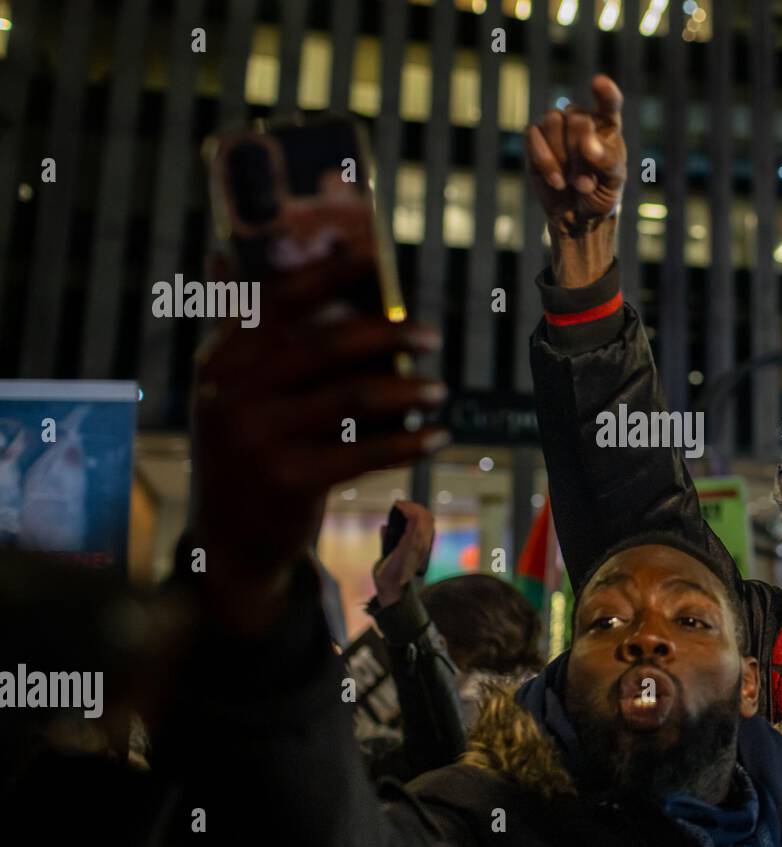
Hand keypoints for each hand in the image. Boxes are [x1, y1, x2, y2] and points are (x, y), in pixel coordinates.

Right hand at [190, 254, 447, 633]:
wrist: (229, 542)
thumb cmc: (252, 450)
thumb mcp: (234, 391)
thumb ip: (244, 330)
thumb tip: (224, 251)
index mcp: (223, 359)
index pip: (281, 299)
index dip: (331, 273)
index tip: (378, 258)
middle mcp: (232, 393)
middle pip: (330, 343)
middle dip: (390, 333)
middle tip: (429, 335)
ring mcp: (258, 438)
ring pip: (356, 396)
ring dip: (410, 389)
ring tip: (440, 389)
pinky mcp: (290, 481)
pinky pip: (367, 451)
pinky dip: (410, 441)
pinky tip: (436, 435)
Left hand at [373, 500, 434, 606]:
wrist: (389, 586)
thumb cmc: (390, 572)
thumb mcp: (390, 551)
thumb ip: (388, 538)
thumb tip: (385, 526)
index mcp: (422, 546)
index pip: (428, 523)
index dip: (420, 510)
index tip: (406, 506)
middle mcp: (423, 545)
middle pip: (427, 517)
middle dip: (415, 506)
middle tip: (402, 503)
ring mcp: (418, 545)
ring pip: (422, 518)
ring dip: (410, 507)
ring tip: (401, 504)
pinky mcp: (409, 545)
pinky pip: (414, 523)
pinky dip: (408, 512)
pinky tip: (400, 507)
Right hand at [525, 74, 625, 285]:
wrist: (577, 217)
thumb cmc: (601, 194)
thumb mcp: (613, 180)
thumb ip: (606, 159)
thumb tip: (587, 144)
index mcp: (607, 125)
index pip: (608, 102)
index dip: (604, 92)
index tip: (598, 83)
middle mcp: (581, 120)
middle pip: (576, 116)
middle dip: (579, 149)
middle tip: (587, 178)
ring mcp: (556, 128)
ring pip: (552, 121)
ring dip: (562, 156)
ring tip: (572, 181)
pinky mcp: (535, 141)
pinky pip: (533, 136)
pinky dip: (545, 161)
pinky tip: (557, 182)